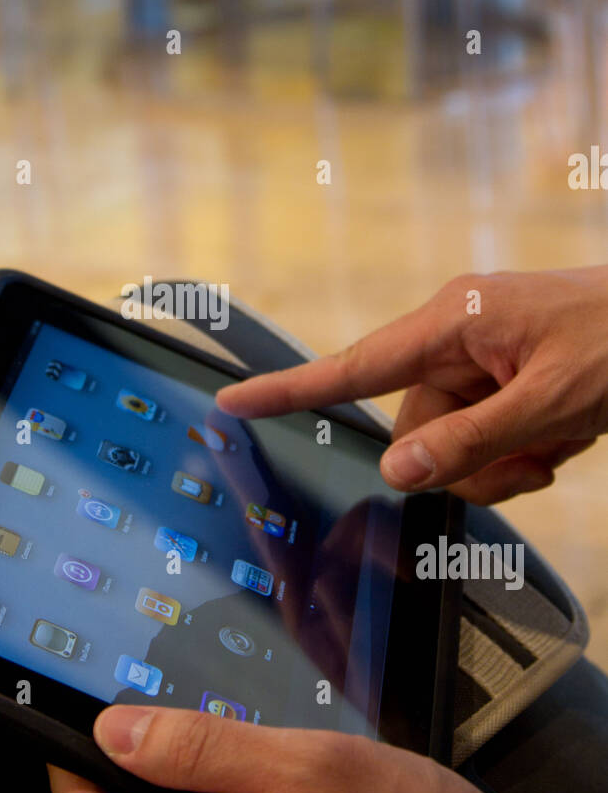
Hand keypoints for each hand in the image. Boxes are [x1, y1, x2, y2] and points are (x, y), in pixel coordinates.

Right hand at [216, 267, 607, 504]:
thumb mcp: (549, 405)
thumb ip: (469, 443)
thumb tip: (398, 470)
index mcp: (452, 323)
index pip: (353, 367)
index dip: (289, 389)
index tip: (235, 402)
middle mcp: (454, 336)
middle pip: (414, 428)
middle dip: (465, 462)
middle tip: (527, 463)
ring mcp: (479, 355)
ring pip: (450, 441)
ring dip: (499, 463)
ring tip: (554, 446)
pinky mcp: (500, 372)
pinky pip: (480, 433)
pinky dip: (516, 453)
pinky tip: (557, 441)